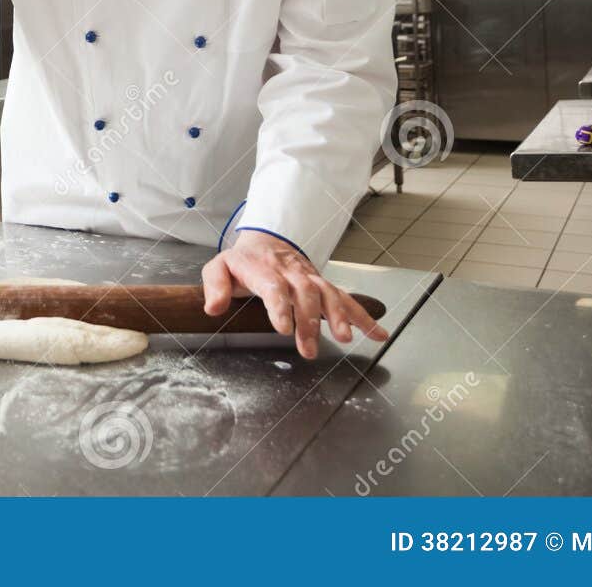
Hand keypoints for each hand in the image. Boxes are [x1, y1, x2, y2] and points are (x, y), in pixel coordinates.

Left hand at [201, 229, 387, 359]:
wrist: (267, 242)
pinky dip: (364, 316)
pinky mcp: (323, 286)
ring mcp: (310, 278)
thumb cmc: (243, 262)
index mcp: (263, 269)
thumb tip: (213, 307)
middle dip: (309, 321)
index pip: (273, 287)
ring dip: (339, 316)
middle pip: (304, 294)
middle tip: (309, 348)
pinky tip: (378, 334)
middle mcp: (291, 273)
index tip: (284, 328)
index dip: (280, 307)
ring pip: (328, 294)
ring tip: (345, 338)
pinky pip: (346, 299)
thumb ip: (215, 285)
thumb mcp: (219, 267)